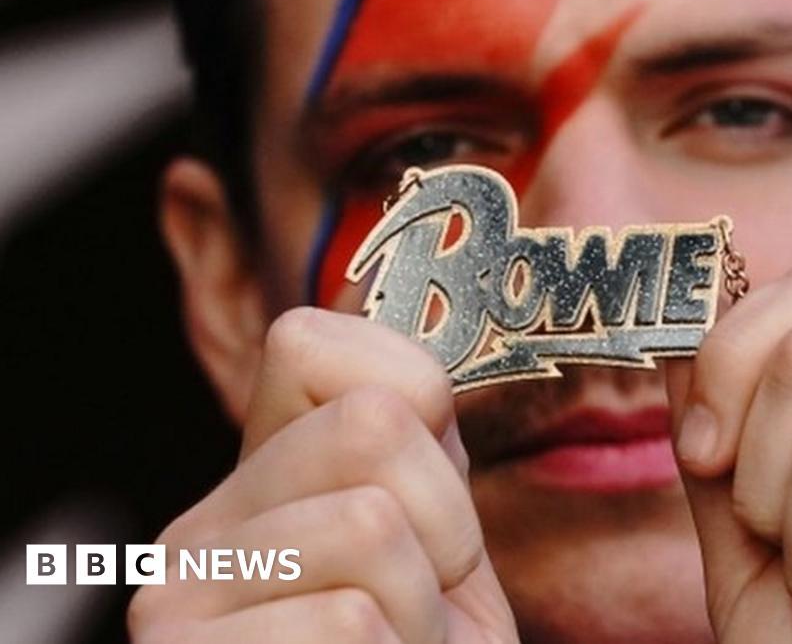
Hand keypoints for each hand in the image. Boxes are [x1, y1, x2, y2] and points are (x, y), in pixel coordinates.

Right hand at [128, 308, 517, 642]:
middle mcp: (205, 522)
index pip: (316, 340)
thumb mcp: (439, 547)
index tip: (429, 504)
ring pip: (372, 526)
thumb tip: (417, 374)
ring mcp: (181, 596)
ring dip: (426, 613)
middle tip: (419, 605)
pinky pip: (350, 618)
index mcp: (264, 476)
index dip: (418, 406)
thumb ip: (420, 453)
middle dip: (446, 529)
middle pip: (374, 426)